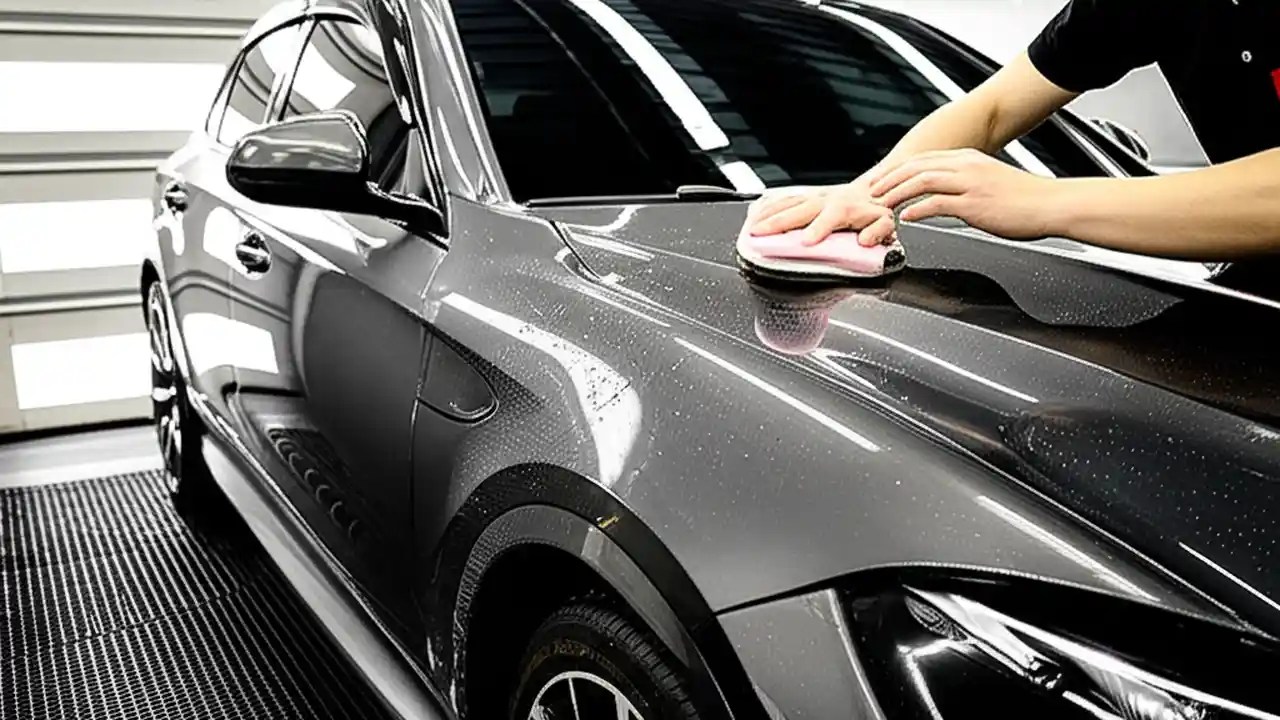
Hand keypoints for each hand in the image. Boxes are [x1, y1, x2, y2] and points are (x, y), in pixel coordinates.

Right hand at [747, 182, 896, 246]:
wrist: (871, 188)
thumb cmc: (875, 211)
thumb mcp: (885, 222)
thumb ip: (878, 231)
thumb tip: (867, 239)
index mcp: (844, 208)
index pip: (830, 218)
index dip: (819, 228)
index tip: (807, 242)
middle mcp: (825, 200)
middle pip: (798, 210)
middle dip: (777, 222)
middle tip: (759, 234)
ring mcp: (813, 197)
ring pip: (787, 203)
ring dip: (767, 215)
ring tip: (751, 227)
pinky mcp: (806, 196)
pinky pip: (784, 199)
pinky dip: (768, 206)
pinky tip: (755, 212)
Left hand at [869, 149, 1061, 238]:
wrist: (1051, 204)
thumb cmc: (1025, 200)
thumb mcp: (989, 183)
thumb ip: (965, 186)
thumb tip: (946, 200)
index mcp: (968, 160)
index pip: (923, 160)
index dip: (898, 171)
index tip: (882, 182)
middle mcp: (966, 166)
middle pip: (916, 167)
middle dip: (889, 180)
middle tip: (872, 194)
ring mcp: (970, 183)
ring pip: (922, 181)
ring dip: (897, 193)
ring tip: (881, 206)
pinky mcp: (975, 203)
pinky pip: (937, 203)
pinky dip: (916, 209)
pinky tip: (905, 218)